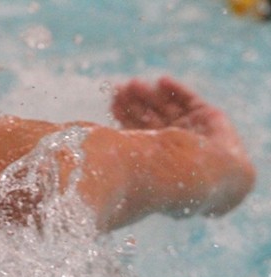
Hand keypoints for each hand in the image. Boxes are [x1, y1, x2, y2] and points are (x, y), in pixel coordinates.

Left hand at [111, 76, 250, 169]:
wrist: (214, 179)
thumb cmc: (171, 179)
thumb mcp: (136, 161)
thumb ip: (115, 147)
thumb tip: (80, 135)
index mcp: (156, 157)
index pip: (137, 131)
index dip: (124, 115)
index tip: (111, 100)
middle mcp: (173, 143)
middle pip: (150, 117)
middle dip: (134, 102)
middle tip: (118, 89)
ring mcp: (192, 131)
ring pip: (167, 107)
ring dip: (150, 94)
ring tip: (133, 84)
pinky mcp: (211, 119)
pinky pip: (191, 101)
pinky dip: (176, 91)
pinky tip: (162, 81)